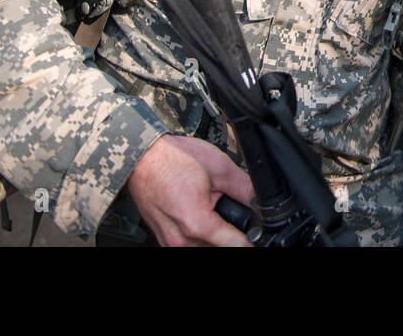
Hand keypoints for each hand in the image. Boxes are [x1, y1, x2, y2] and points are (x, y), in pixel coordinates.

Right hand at [126, 134, 254, 246]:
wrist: (141, 157)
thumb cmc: (173, 158)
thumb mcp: (219, 168)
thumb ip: (245, 189)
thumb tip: (261, 202)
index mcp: (197, 224)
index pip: (236, 245)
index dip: (251, 238)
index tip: (259, 234)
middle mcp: (181, 241)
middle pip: (220, 246)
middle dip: (231, 231)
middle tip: (228, 207)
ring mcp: (169, 242)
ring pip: (205, 246)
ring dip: (214, 232)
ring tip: (210, 206)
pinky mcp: (163, 239)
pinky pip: (189, 243)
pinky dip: (199, 232)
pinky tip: (198, 211)